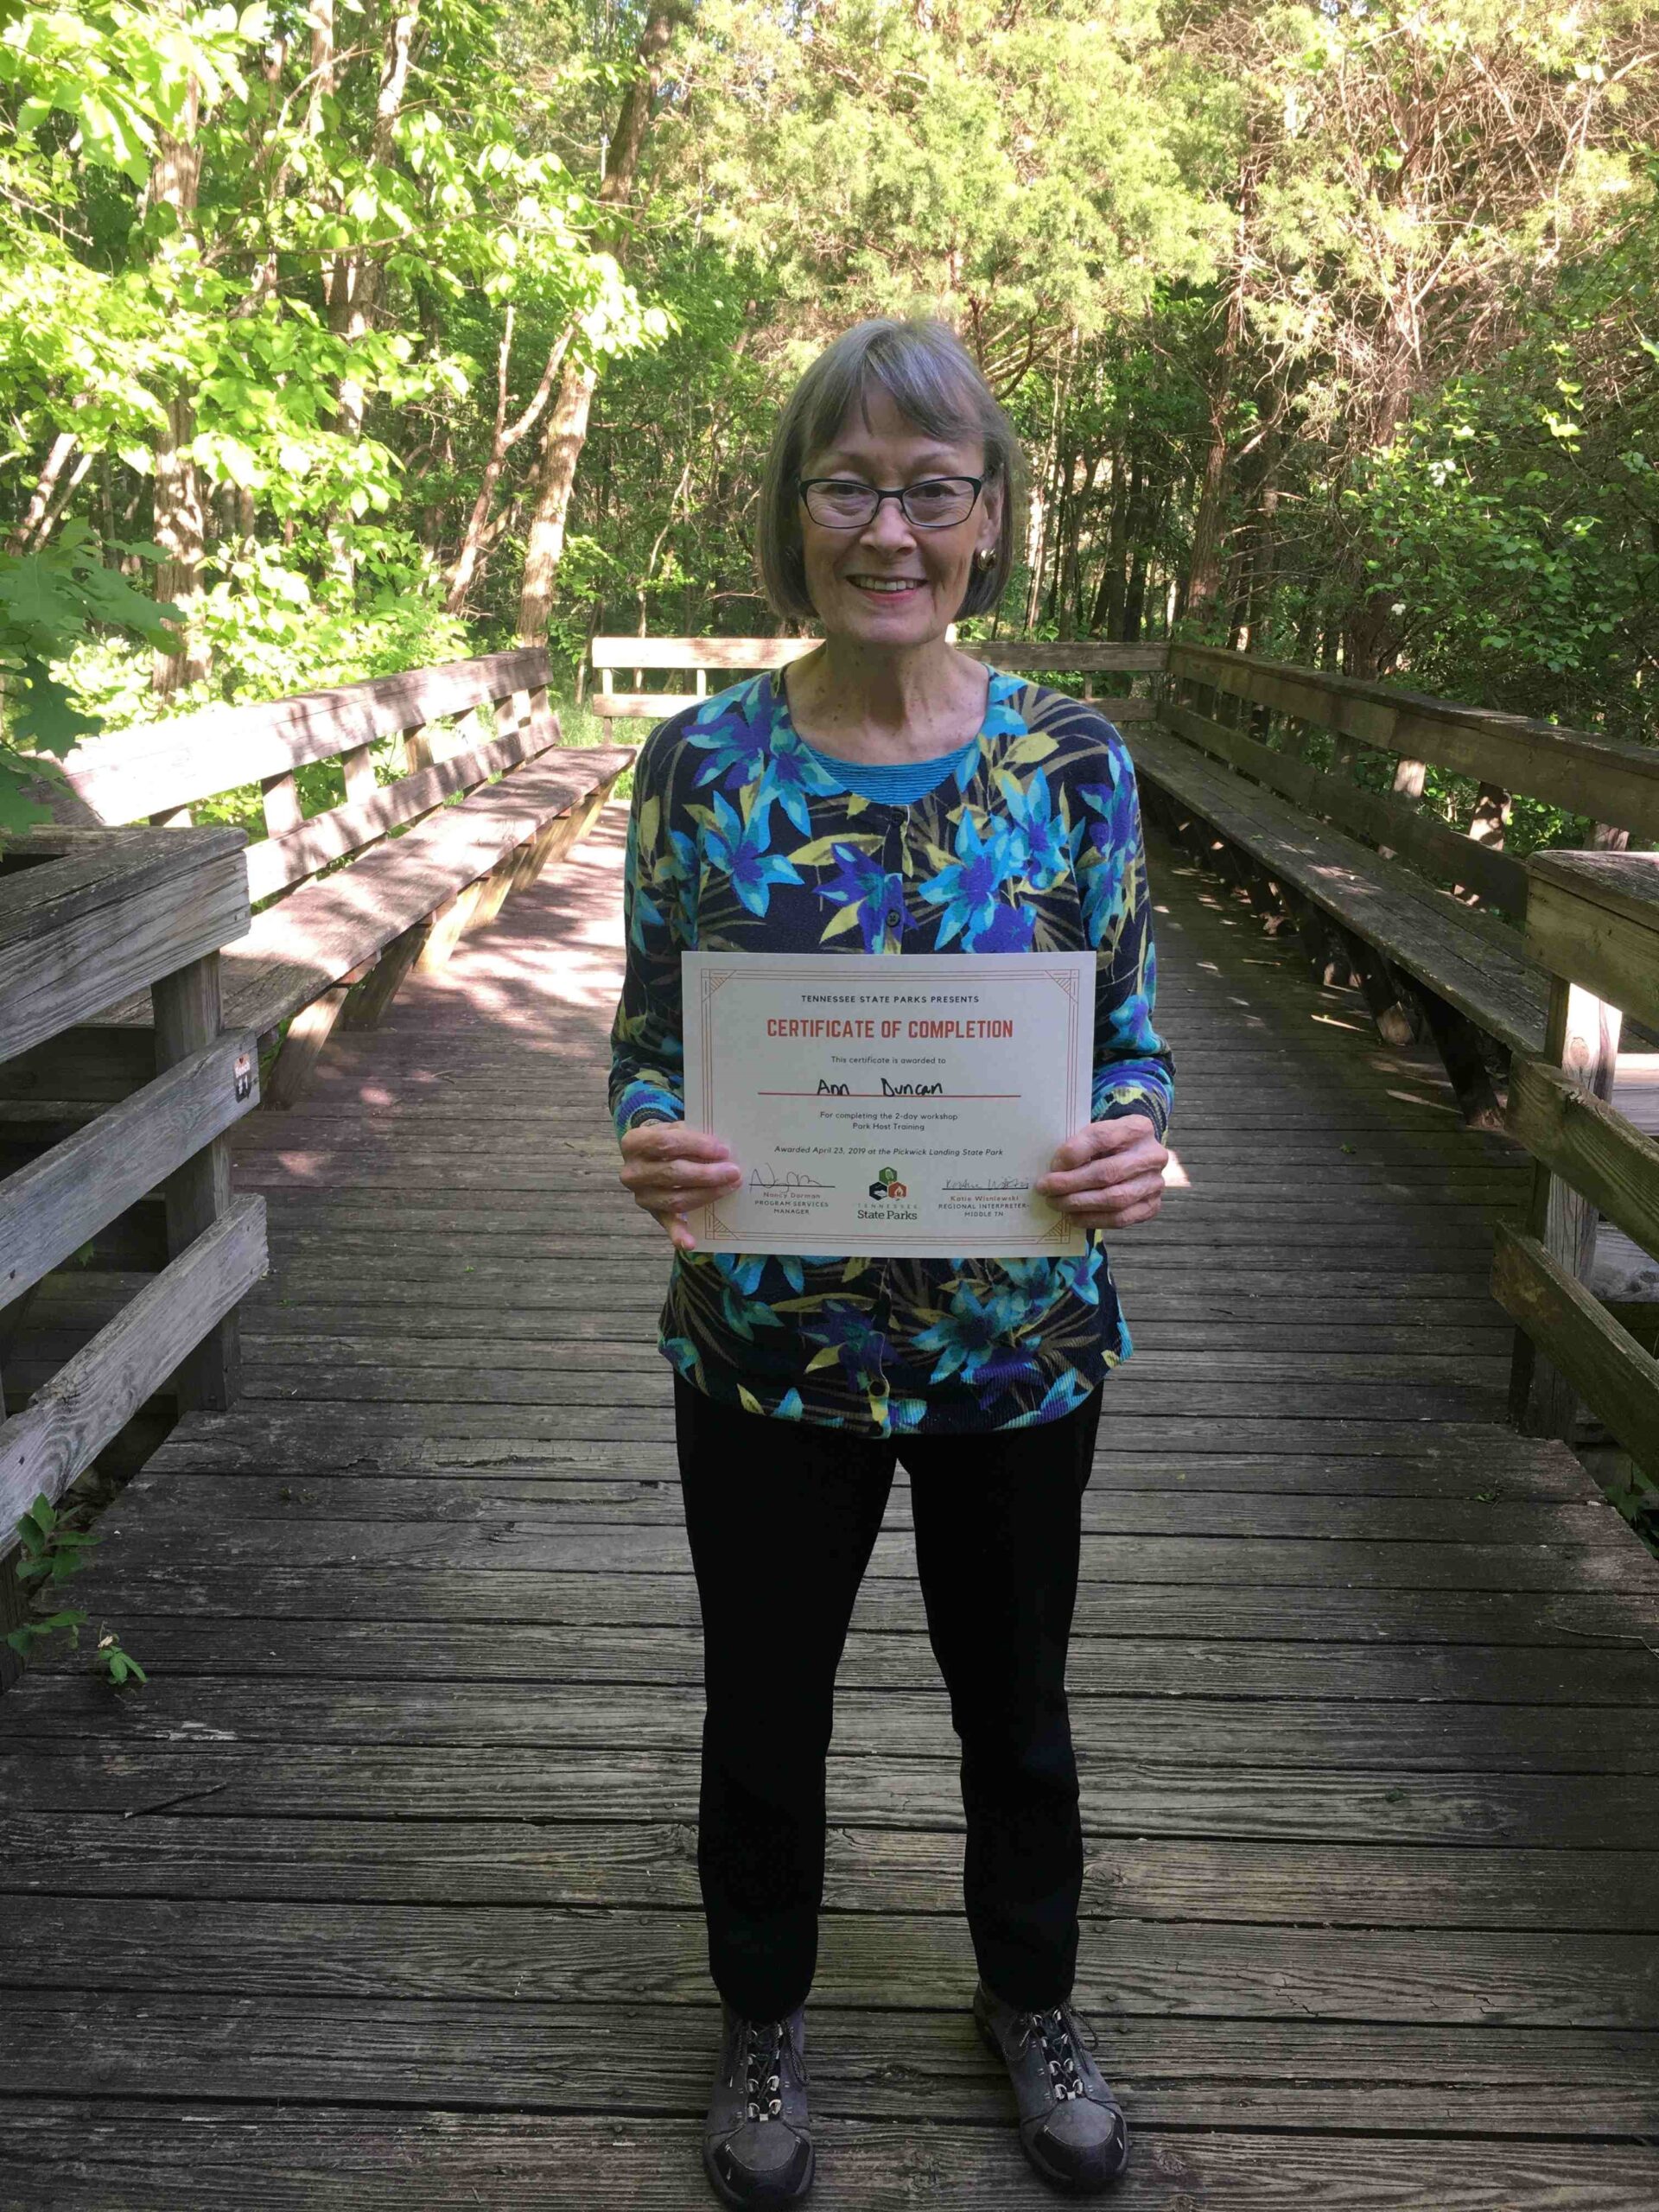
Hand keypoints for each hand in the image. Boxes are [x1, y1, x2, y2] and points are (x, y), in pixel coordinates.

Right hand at [618, 1121, 742, 1250]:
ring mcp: (641, 1196)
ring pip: (676, 1199)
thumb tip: (721, 1150)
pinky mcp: (654, 1214)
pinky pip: (668, 1225)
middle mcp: (632, 1172)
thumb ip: (691, 1135)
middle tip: (733, 1171)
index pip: (666, 1143)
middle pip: (673, 1173)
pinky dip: (678, 1236)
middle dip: (707, 1173)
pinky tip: (690, 1243)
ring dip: (706, 1194)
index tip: (723, 1150)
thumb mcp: (674, 1129)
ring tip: (730, 1187)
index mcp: (634, 1143)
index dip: (696, 1146)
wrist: (649, 1158)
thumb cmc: (668, 1141)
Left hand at [1035, 1112, 1167, 1229]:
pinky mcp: (1152, 1206)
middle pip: (1108, 1173)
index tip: (1053, 1165)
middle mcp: (1153, 1155)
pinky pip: (1121, 1219)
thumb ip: (1080, 1145)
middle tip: (1045, 1189)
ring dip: (1079, 1204)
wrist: (1135, 1157)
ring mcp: (1155, 1183)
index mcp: (1138, 1128)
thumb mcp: (1096, 1133)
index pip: (1102, 1138)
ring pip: (1114, 1199)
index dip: (1074, 1153)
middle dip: (1070, 1184)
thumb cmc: (1108, 1145)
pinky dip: (1093, 1219)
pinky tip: (1073, 1216)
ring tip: (1056, 1203)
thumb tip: (1055, 1171)